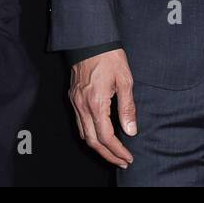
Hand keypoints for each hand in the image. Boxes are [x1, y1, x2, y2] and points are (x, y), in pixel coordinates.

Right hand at [68, 49, 135, 167]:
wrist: (90, 40)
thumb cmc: (109, 57)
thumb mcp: (125, 80)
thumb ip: (127, 107)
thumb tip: (131, 130)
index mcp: (96, 102)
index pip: (106, 136)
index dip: (117, 150)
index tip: (128, 157)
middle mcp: (82, 105)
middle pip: (92, 141)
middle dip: (107, 155)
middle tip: (122, 162)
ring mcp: (75, 102)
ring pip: (83, 134)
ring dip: (98, 147)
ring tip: (113, 153)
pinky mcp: (73, 97)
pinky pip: (79, 123)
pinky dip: (89, 135)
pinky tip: (100, 136)